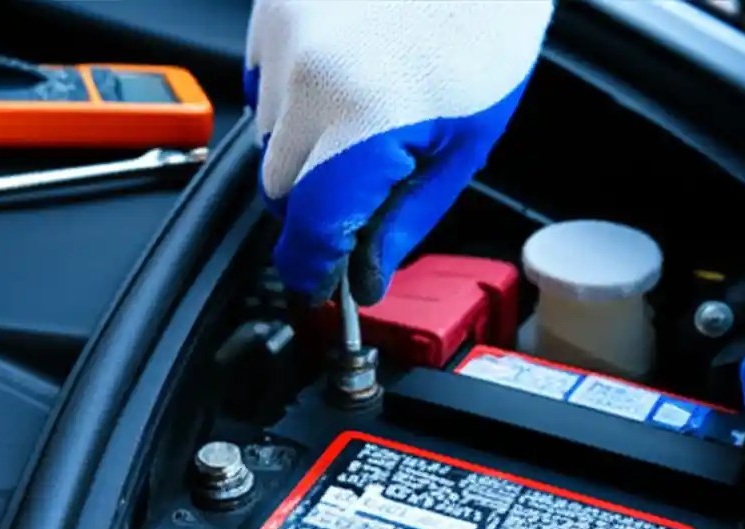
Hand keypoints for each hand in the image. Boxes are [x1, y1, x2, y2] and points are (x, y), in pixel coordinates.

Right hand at [244, 0, 552, 303]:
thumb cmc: (485, 27)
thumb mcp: (464, 144)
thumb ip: (405, 217)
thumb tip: (363, 274)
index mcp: (368, 114)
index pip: (310, 224)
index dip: (311, 267)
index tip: (317, 284)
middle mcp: (310, 73)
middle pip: (279, 188)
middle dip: (316, 206)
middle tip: (362, 196)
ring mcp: (283, 34)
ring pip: (266, 136)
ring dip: (303, 146)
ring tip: (363, 113)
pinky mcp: (271, 7)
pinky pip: (259, 81)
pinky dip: (290, 96)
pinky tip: (341, 77)